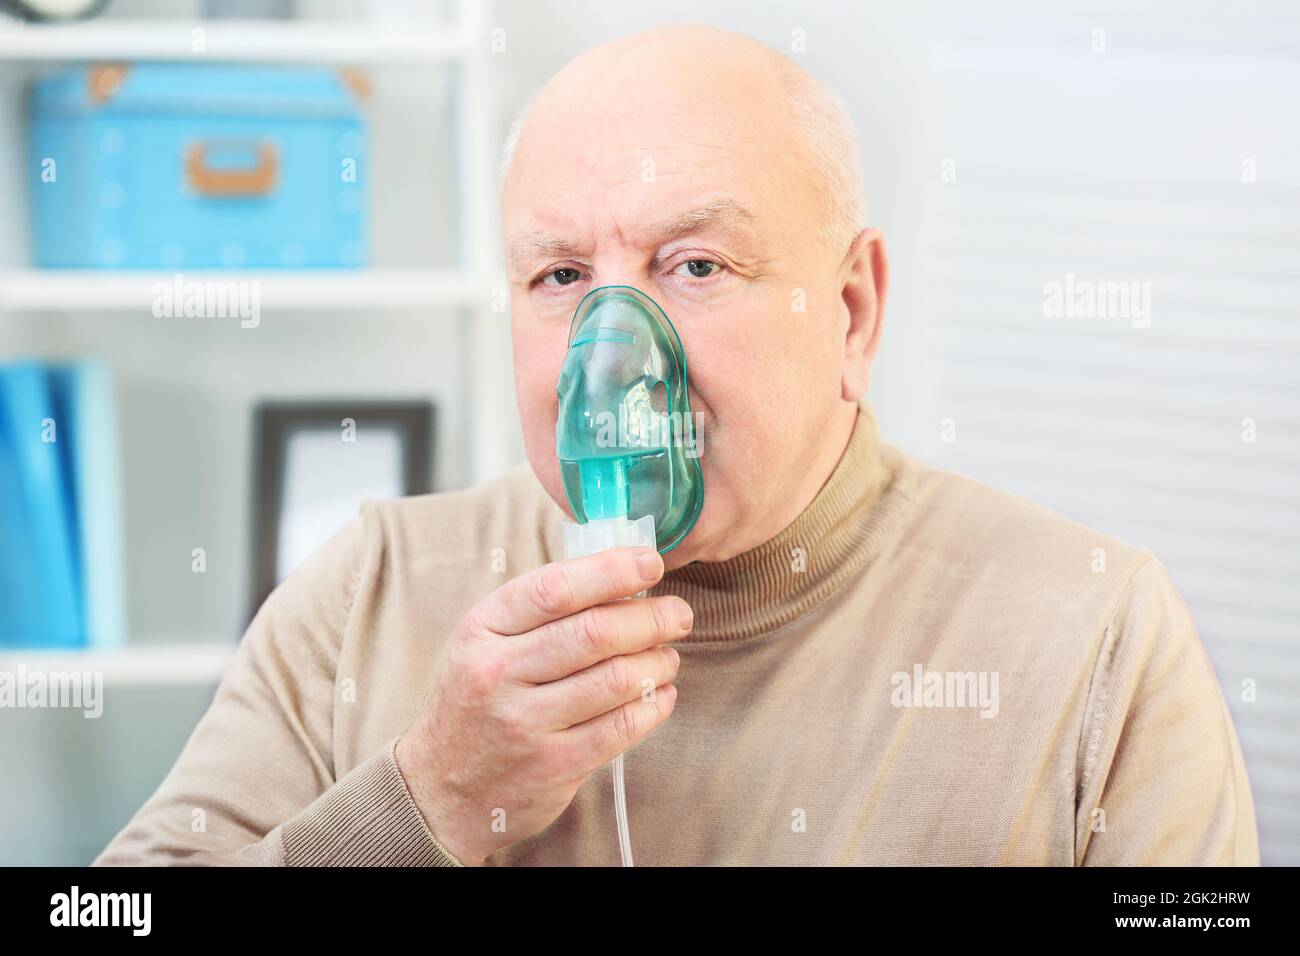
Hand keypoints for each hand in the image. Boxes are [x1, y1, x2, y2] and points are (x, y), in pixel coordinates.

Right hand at [395, 546, 688, 864]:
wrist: (441, 790)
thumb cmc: (477, 701)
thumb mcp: (485, 644)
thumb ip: (540, 611)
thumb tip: (621, 575)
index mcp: (481, 630)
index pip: (555, 588)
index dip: (612, 571)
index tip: (650, 563)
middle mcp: (498, 673)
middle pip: (594, 632)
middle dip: (650, 617)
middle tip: (678, 614)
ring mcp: (525, 723)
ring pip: (615, 679)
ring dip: (657, 662)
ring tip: (668, 656)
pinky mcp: (553, 766)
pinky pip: (621, 727)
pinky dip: (653, 705)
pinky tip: (660, 693)